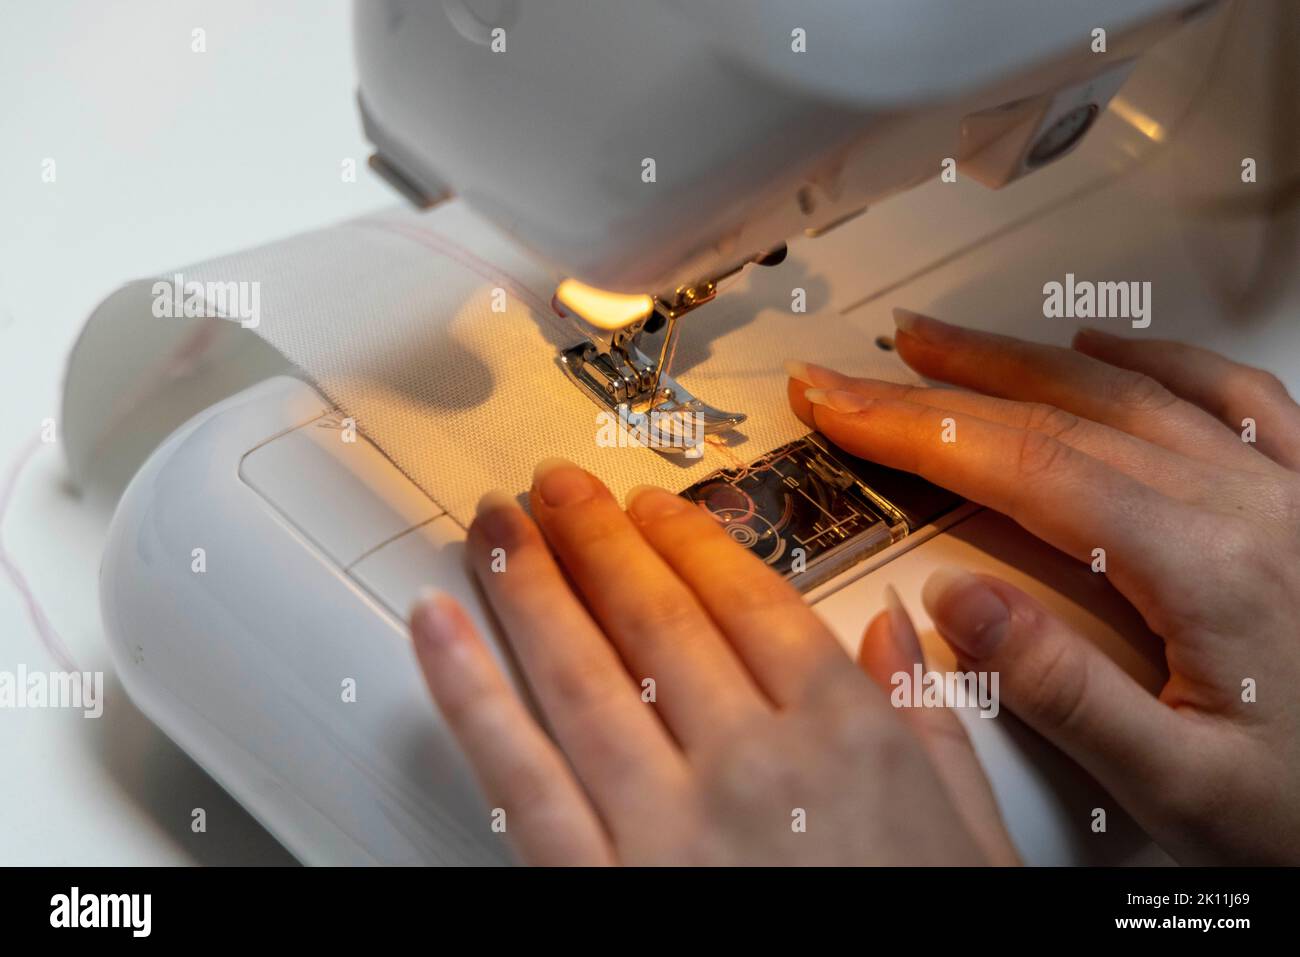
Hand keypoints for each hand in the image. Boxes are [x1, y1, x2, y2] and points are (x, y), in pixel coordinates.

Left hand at [410, 459, 1017, 864]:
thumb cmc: (917, 937)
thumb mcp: (976, 839)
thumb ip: (938, 723)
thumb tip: (903, 631)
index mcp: (848, 738)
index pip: (751, 600)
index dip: (689, 539)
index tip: (654, 507)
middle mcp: (753, 763)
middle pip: (656, 616)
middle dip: (597, 538)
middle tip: (557, 490)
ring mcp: (669, 825)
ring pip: (582, 672)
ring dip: (530, 584)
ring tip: (497, 526)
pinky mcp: (599, 887)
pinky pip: (519, 776)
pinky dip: (469, 692)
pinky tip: (438, 628)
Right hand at [788, 310, 1299, 863]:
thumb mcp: (1183, 788)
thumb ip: (1063, 694)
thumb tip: (955, 604)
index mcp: (1204, 567)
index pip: (1020, 466)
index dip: (914, 426)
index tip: (842, 403)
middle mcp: (1244, 506)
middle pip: (1059, 413)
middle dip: (941, 384)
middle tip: (862, 368)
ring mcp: (1283, 490)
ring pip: (1130, 389)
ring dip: (1025, 359)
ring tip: (949, 345)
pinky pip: (1230, 395)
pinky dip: (1157, 360)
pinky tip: (1113, 348)